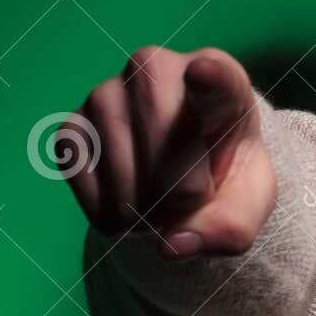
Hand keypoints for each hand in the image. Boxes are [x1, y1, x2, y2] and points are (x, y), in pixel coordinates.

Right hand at [60, 47, 273, 257]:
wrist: (181, 180)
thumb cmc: (222, 179)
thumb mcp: (244, 208)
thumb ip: (228, 229)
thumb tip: (172, 245)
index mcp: (219, 80)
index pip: (216, 75)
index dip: (210, 77)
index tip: (203, 74)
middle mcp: (156, 69)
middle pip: (160, 127)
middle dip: (177, 185)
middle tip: (189, 201)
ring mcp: (106, 93)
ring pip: (120, 163)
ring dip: (143, 207)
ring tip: (160, 200)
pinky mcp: (71, 126)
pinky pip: (84, 181)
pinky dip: (108, 212)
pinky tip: (129, 200)